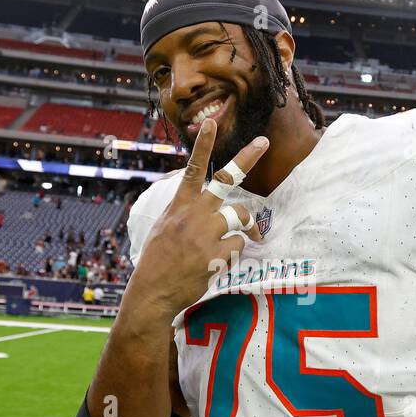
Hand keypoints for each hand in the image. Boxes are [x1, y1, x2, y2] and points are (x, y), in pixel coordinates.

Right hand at [125, 118, 268, 321]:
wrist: (152, 292)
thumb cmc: (157, 261)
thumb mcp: (162, 226)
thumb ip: (182, 211)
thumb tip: (196, 200)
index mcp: (179, 206)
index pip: (193, 169)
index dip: (202, 146)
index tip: (209, 124)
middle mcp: (194, 214)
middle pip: (226, 180)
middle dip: (246, 158)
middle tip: (263, 142)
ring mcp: (206, 234)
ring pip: (240, 216)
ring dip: (249, 226)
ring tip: (254, 234)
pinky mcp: (216, 255)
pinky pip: (239, 245)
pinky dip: (236, 252)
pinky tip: (223, 261)